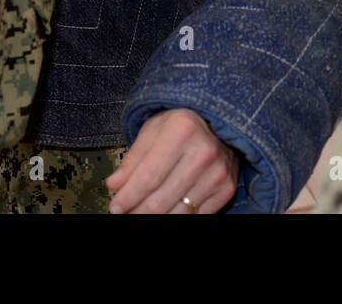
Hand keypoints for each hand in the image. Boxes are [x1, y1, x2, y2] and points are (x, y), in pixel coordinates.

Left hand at [106, 108, 239, 213]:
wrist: (219, 124)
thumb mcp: (154, 129)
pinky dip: (176, 216)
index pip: (148, 177)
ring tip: (141, 212)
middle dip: (137, 211)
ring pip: (177, 212)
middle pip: (160, 200)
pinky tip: (165, 212)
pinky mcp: (226, 188)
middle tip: (125, 213)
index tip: (116, 206)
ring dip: (154, 217)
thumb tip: (115, 185)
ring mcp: (217, 173)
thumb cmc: (181, 125)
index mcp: (182, 130)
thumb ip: (133, 158)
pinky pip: (196, 215)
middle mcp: (203, 152)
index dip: (128, 197)